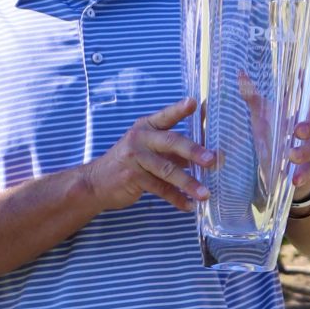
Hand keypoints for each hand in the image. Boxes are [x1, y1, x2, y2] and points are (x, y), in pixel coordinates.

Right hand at [88, 95, 213, 213]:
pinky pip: (159, 189)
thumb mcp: (150, 150)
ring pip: (167, 170)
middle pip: (171, 142)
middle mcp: (140, 138)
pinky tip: (188, 205)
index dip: (180, 110)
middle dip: (194, 151)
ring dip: (188, 183)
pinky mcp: (132, 177)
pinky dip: (176, 198)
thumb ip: (177, 150)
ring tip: (205, 194)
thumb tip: (213, 156)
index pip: (166, 116)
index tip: (194, 103)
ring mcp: (135, 158)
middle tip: (212, 160)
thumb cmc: (130, 164)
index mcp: (147, 127)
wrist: (96, 182)